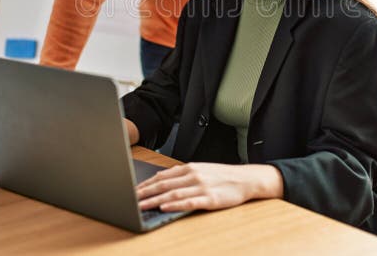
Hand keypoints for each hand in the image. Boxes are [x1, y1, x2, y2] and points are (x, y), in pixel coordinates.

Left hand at [135, 162, 282, 212]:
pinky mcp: (210, 199)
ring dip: (155, 200)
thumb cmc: (222, 176)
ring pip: (173, 194)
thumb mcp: (200, 169)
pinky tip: (165, 207)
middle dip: (145, 193)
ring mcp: (201, 187)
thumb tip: (159, 176)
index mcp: (189, 168)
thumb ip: (179, 173)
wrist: (246, 179)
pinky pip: (189, 202)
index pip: (161, 176)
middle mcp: (193, 176)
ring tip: (141, 206)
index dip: (145, 184)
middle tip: (130, 199)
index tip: (131, 191)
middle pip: (163, 185)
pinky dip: (175, 205)